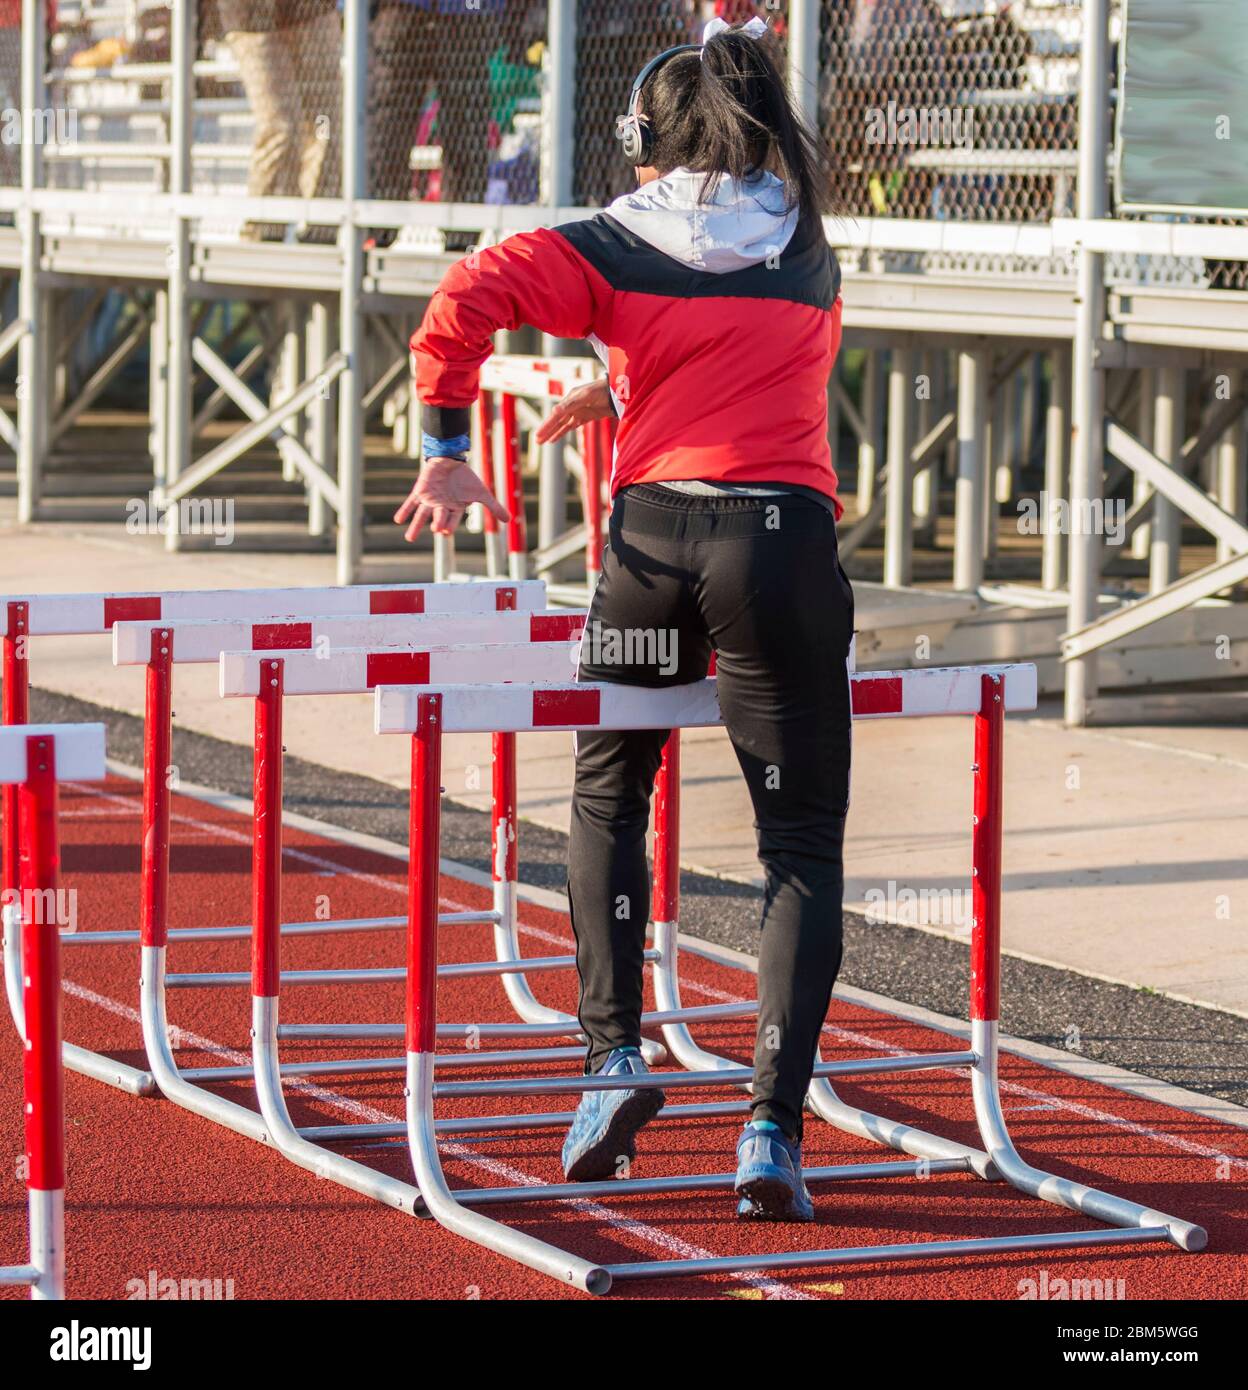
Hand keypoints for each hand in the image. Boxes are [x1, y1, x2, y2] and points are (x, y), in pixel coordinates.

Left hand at [393, 457, 509, 541]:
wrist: (451, 458)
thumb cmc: (466, 477)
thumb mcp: (482, 493)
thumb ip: (494, 507)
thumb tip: (509, 520)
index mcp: (454, 510)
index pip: (452, 520)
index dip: (448, 525)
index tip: (445, 532)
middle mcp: (441, 507)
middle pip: (437, 518)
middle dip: (437, 524)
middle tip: (436, 530)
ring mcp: (429, 500)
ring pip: (422, 515)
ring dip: (415, 526)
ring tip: (410, 538)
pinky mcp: (420, 491)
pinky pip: (411, 503)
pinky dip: (405, 510)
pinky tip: (398, 520)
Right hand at [534, 377, 613, 444]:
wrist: (617, 393)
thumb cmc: (601, 390)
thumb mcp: (585, 396)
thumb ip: (570, 404)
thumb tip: (554, 411)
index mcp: (569, 399)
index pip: (555, 415)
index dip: (547, 426)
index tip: (538, 434)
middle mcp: (571, 406)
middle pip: (556, 421)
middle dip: (546, 431)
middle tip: (536, 441)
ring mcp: (578, 412)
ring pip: (562, 425)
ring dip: (552, 433)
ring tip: (542, 442)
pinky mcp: (585, 417)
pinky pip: (570, 427)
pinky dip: (562, 433)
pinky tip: (554, 439)